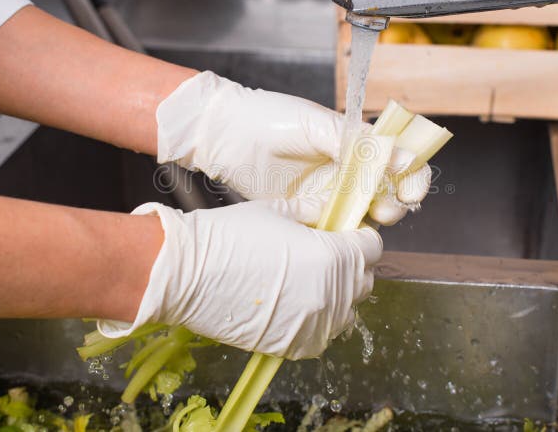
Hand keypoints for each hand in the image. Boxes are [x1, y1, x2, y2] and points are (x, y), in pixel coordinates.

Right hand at [97, 198, 381, 359]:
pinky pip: (323, 334)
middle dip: (351, 264)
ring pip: (347, 310)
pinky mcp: (295, 345)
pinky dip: (317, 320)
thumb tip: (332, 211)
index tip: (345, 233)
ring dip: (338, 294)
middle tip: (325, 253)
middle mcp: (332, 295)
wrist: (185, 274)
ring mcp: (315, 324)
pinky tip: (295, 304)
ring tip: (308, 280)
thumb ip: (313, 212)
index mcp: (333, 257)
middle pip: (364, 280)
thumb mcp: (277, 211)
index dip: (360, 237)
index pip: (372, 248)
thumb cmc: (229, 234)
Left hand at [155, 71, 430, 223]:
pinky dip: (342, 233)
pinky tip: (340, 233)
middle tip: (385, 209)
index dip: (413, 176)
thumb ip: (353, 143)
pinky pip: (334, 227)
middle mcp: (348, 170)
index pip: (399, 159)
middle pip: (387, 192)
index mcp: (356, 143)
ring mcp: (328, 193)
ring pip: (364, 214)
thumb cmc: (270, 118)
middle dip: (395, 203)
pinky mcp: (308, 213)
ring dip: (371, 221)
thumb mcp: (315, 124)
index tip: (412, 190)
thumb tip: (397, 157)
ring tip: (365, 221)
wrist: (225, 134)